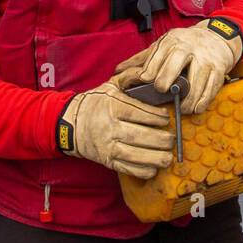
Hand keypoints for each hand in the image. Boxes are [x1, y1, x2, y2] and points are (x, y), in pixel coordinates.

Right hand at [58, 82, 173, 178]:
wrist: (69, 125)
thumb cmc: (95, 103)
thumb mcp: (111, 85)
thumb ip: (131, 76)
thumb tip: (151, 72)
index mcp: (113, 107)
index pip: (140, 113)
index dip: (158, 117)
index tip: (167, 118)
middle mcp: (110, 128)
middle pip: (141, 136)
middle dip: (162, 140)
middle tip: (172, 139)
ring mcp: (108, 147)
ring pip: (136, 155)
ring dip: (156, 158)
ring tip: (168, 157)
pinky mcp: (107, 161)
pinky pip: (127, 169)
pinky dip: (143, 171)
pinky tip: (154, 168)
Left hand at [113, 20, 241, 114]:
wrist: (217, 37)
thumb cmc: (186, 44)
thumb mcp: (164, 46)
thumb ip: (142, 59)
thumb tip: (118, 71)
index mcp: (173, 41)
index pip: (158, 55)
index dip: (151, 70)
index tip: (146, 82)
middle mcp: (190, 47)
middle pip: (177, 61)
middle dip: (167, 78)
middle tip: (162, 91)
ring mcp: (206, 58)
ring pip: (196, 79)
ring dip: (188, 98)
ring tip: (181, 109)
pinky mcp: (219, 69)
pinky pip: (211, 88)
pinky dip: (203, 101)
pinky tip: (195, 108)